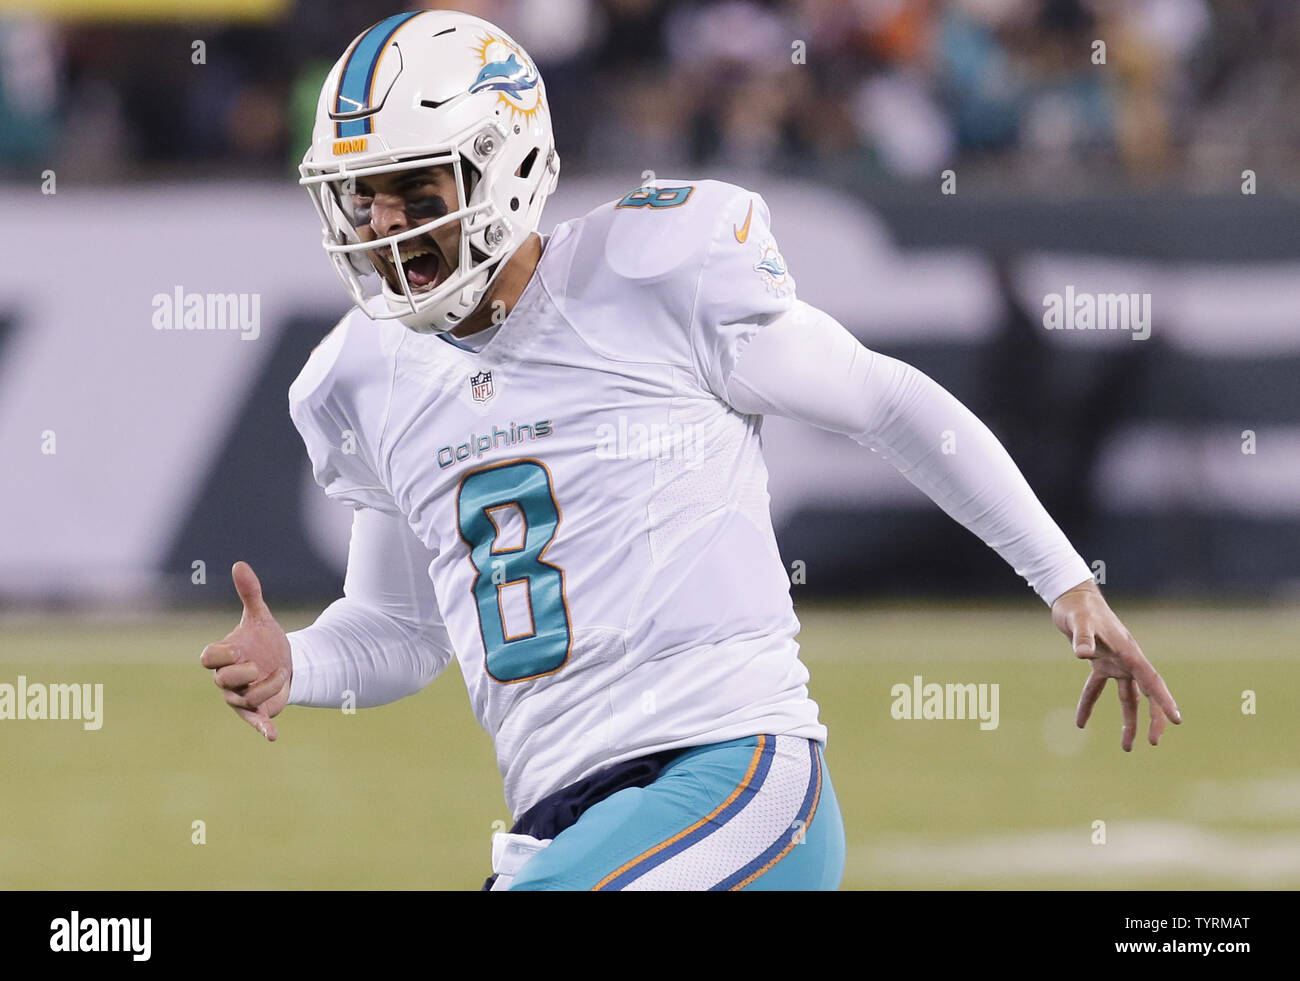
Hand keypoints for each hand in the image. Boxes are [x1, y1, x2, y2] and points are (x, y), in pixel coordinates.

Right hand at [199, 561, 291, 740]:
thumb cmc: (265, 639)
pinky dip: (263, 728)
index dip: (224, 655)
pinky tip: (272, 736)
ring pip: (246, 698)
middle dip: (250, 672)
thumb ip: (250, 592)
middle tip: (268, 665)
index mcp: (222, 656)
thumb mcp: (260, 616)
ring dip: (270, 686)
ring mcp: (238, 697)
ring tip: (282, 674)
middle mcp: (226, 679)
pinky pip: (255, 721)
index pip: (208, 658)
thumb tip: (240, 563)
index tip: (242, 650)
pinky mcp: (255, 711)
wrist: (285, 661)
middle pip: (224, 681)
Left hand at [1051, 579, 1180, 750]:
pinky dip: (1089, 704)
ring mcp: (1115, 662)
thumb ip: (1082, 638)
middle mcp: (1127, 660)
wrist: (1072, 597)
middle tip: (1153, 742)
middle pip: (1146, 694)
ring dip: (1128, 720)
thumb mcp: (1079, 623)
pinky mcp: (1099, 662)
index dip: (1164, 701)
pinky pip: (1097, 688)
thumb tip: (1081, 654)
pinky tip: (1080, 723)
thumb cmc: (1079, 609)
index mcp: (1129, 653)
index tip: (1177, 719)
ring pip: (1127, 697)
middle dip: (1152, 718)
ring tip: (1127, 747)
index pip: (1152, 681)